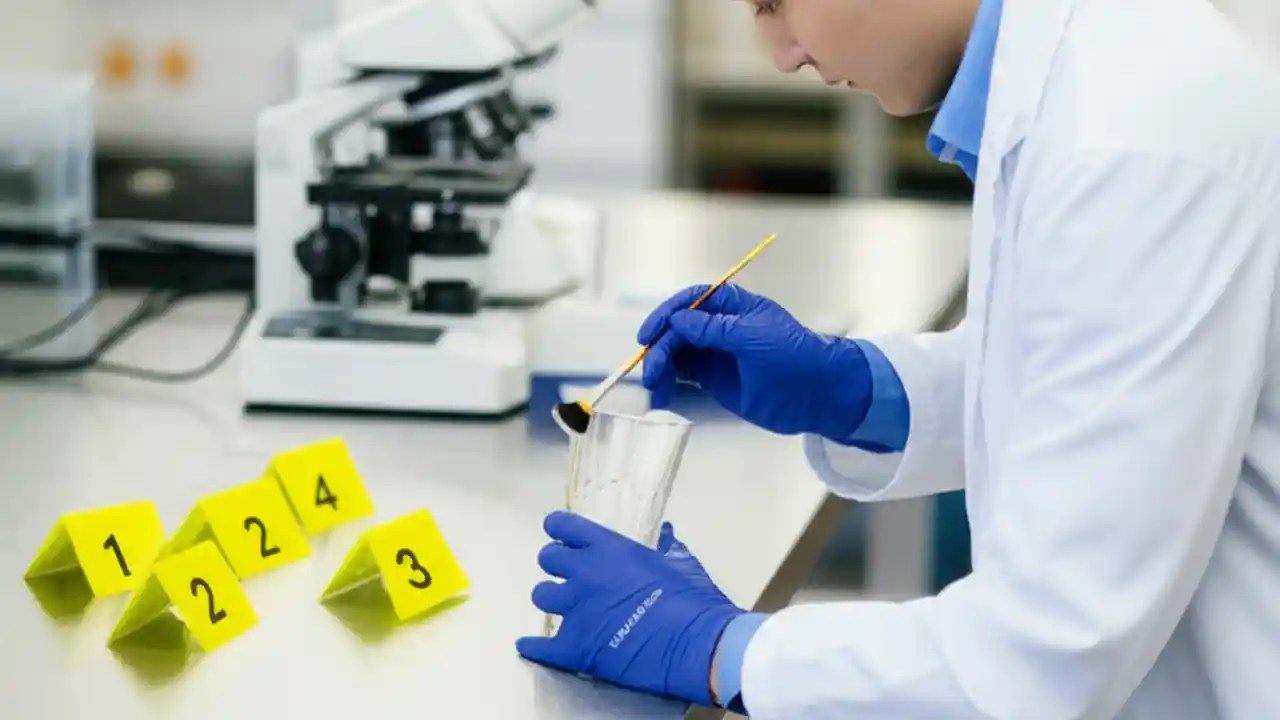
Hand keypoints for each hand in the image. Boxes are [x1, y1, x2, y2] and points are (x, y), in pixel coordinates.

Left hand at [516, 512, 742, 706]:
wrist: (698, 646)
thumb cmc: (694, 601)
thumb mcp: (682, 564)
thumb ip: (667, 547)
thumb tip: (665, 533)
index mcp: (610, 548)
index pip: (563, 526)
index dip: (560, 530)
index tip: (561, 535)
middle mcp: (586, 573)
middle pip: (548, 559)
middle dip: (556, 565)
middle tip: (570, 575)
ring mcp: (577, 610)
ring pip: (541, 596)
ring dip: (552, 600)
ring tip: (564, 608)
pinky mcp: (575, 647)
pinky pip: (540, 646)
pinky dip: (534, 646)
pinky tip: (530, 646)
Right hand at [638, 284, 872, 440]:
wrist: (817, 394)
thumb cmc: (793, 355)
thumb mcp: (751, 336)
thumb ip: (712, 329)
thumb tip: (678, 320)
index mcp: (732, 307)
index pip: (690, 301)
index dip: (667, 313)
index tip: (649, 333)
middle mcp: (719, 327)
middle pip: (677, 329)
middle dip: (660, 348)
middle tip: (653, 371)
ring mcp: (716, 354)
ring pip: (676, 354)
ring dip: (660, 367)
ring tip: (656, 387)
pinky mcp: (714, 380)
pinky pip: (683, 376)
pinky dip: (669, 383)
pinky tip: (663, 393)